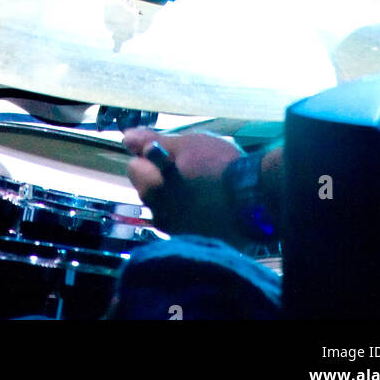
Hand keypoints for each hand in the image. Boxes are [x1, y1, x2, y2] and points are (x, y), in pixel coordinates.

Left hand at [123, 129, 244, 240]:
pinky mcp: (195, 241)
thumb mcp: (186, 144)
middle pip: (148, 189)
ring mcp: (177, 231)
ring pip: (164, 209)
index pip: (134, 168)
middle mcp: (159, 214)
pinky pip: (183, 224)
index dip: (149, 156)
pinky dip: (189, 214)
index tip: (168, 153)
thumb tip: (125, 138)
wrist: (254, 199)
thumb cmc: (218, 166)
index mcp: (152, 188)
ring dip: (173, 198)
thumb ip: (152, 141)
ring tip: (197, 187)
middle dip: (158, 178)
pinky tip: (205, 206)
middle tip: (184, 168)